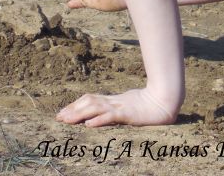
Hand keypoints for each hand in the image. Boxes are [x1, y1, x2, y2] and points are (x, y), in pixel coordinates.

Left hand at [56, 88, 177, 126]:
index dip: (76, 105)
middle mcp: (114, 102)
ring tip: (66, 120)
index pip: (91, 100)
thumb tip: (100, 116)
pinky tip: (89, 124)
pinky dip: (99, 120)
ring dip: (79, 114)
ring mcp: (120, 107)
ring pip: (96, 108)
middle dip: (72, 109)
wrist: (166, 100)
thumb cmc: (150, 105)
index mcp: (114, 100)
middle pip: (89, 102)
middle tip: (58, 117)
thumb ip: (116, 111)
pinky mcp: (128, 114)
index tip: (63, 112)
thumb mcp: (129, 107)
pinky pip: (111, 116)